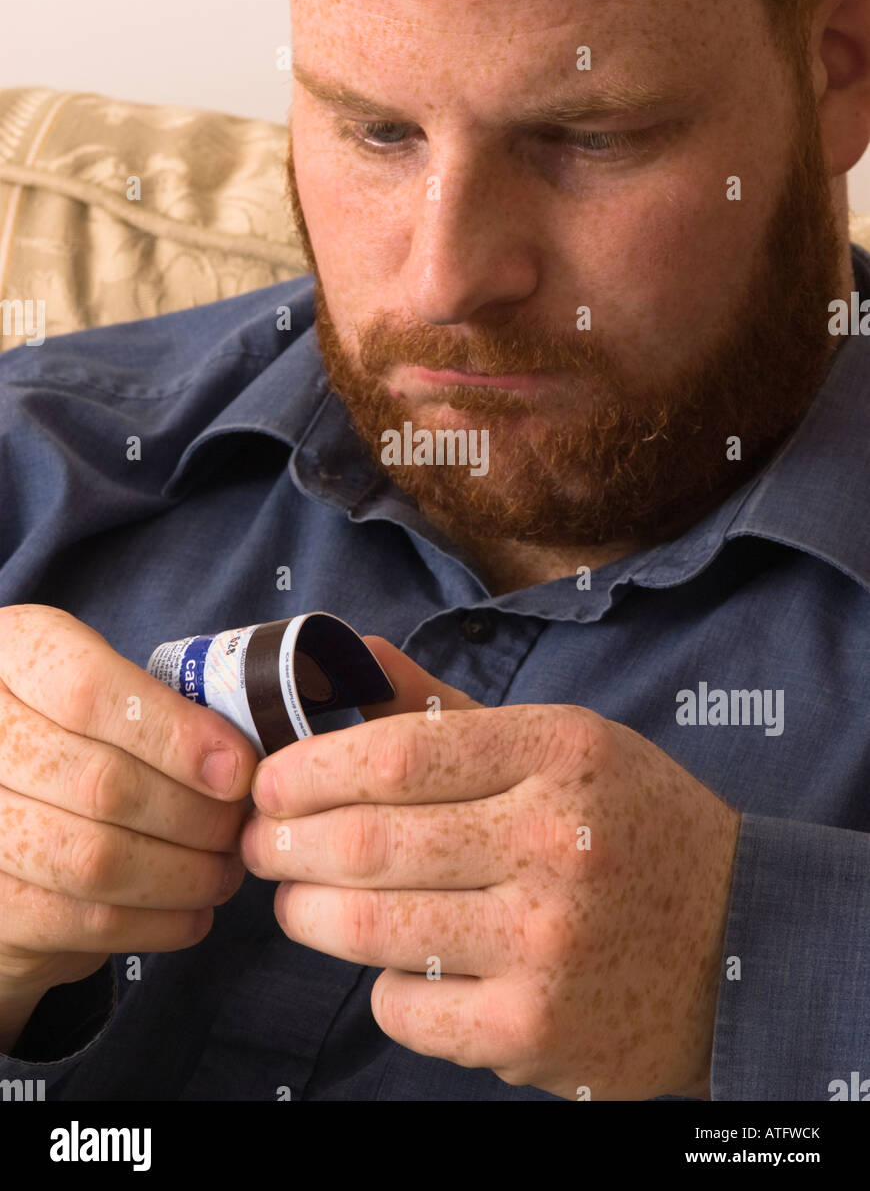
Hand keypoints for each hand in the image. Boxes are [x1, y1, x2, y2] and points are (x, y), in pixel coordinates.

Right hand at [0, 604, 256, 1021]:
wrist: (5, 826)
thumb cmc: (78, 745)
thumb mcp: (105, 693)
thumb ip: (158, 709)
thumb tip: (245, 760)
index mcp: (13, 656)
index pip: (88, 690)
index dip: (174, 734)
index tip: (239, 770)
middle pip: (100, 782)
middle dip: (194, 814)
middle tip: (241, 827)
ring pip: (94, 859)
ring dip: (183, 873)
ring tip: (224, 870)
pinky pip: (84, 921)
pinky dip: (157, 922)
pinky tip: (193, 912)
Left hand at [240, 636, 740, 1100]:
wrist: (737, 944)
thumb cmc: (632, 827)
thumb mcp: (564, 743)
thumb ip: (449, 710)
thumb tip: (354, 656)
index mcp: (562, 752)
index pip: (396, 754)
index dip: (307, 768)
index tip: (268, 781)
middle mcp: (558, 843)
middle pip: (367, 843)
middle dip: (283, 844)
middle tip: (259, 844)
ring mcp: (548, 945)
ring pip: (370, 929)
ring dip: (307, 914)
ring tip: (297, 900)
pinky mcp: (537, 1032)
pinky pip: (404, 1009)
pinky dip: (377, 984)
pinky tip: (391, 963)